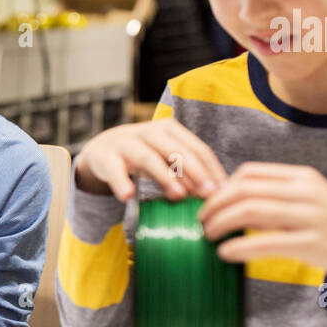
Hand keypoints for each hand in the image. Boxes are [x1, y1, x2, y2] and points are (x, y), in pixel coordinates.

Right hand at [73, 118, 226, 201]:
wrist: (103, 148)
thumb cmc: (144, 154)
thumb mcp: (167, 157)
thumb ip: (188, 172)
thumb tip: (216, 194)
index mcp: (169, 129)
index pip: (196, 148)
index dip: (211, 169)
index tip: (223, 190)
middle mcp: (149, 132)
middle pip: (176, 151)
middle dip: (195, 173)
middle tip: (207, 195)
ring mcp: (127, 143)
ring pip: (148, 158)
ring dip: (165, 177)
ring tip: (178, 196)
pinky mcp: (107, 157)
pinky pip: (114, 170)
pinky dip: (120, 182)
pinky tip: (127, 196)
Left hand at [198, 162, 326, 316]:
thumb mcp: (313, 200)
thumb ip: (280, 196)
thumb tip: (235, 201)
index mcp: (303, 177)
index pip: (250, 172)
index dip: (221, 187)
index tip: (208, 204)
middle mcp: (306, 191)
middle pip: (244, 189)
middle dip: (214, 205)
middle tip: (200, 222)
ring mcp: (311, 217)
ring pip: (252, 211)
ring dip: (221, 223)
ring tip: (208, 236)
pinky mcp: (315, 245)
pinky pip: (267, 243)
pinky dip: (239, 248)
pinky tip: (225, 254)